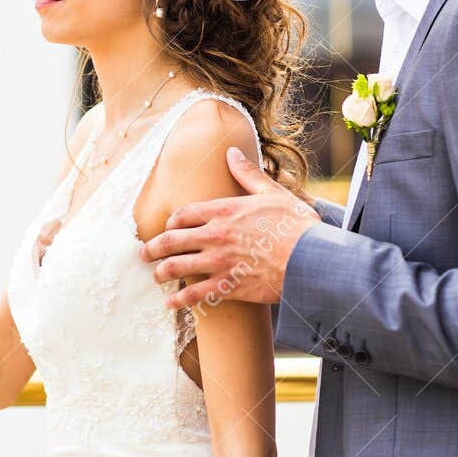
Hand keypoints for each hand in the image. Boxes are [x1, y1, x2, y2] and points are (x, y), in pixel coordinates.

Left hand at [140, 147, 321, 309]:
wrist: (313, 260)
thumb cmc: (298, 226)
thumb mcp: (274, 193)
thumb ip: (248, 175)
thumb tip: (231, 154)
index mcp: (225, 210)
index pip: (184, 214)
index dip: (172, 222)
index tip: (168, 228)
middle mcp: (216, 235)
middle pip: (172, 241)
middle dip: (154, 248)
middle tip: (144, 253)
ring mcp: (219, 262)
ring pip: (177, 267)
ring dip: (161, 272)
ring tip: (156, 276)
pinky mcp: (228, 287)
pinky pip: (195, 295)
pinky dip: (179, 300)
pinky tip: (170, 303)